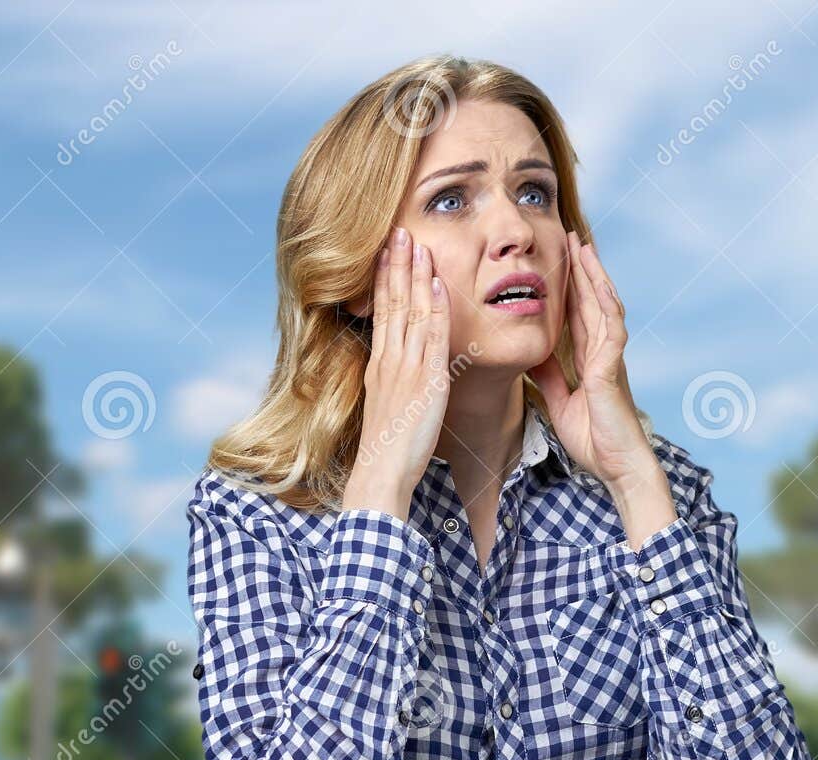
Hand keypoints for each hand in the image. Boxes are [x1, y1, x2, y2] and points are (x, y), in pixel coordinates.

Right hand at [345, 226, 450, 518]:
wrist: (382, 471)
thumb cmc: (389, 447)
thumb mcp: (389, 405)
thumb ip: (398, 381)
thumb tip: (406, 368)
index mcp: (380, 364)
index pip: (382, 311)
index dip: (386, 279)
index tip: (388, 251)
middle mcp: (390, 359)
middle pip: (392, 302)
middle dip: (396, 264)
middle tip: (399, 231)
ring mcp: (406, 367)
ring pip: (410, 311)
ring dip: (414, 274)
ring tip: (415, 242)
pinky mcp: (426, 381)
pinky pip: (432, 337)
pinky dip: (435, 308)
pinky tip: (438, 284)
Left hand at [528, 231, 661, 491]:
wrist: (617, 468)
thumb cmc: (595, 441)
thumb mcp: (559, 403)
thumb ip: (549, 378)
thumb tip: (533, 356)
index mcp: (591, 360)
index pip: (579, 316)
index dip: (570, 288)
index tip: (558, 262)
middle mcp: (604, 353)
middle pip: (593, 302)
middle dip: (582, 270)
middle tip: (571, 237)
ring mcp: (611, 359)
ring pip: (604, 307)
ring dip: (594, 276)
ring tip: (583, 247)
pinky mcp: (613, 369)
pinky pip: (611, 329)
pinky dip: (605, 305)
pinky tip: (598, 284)